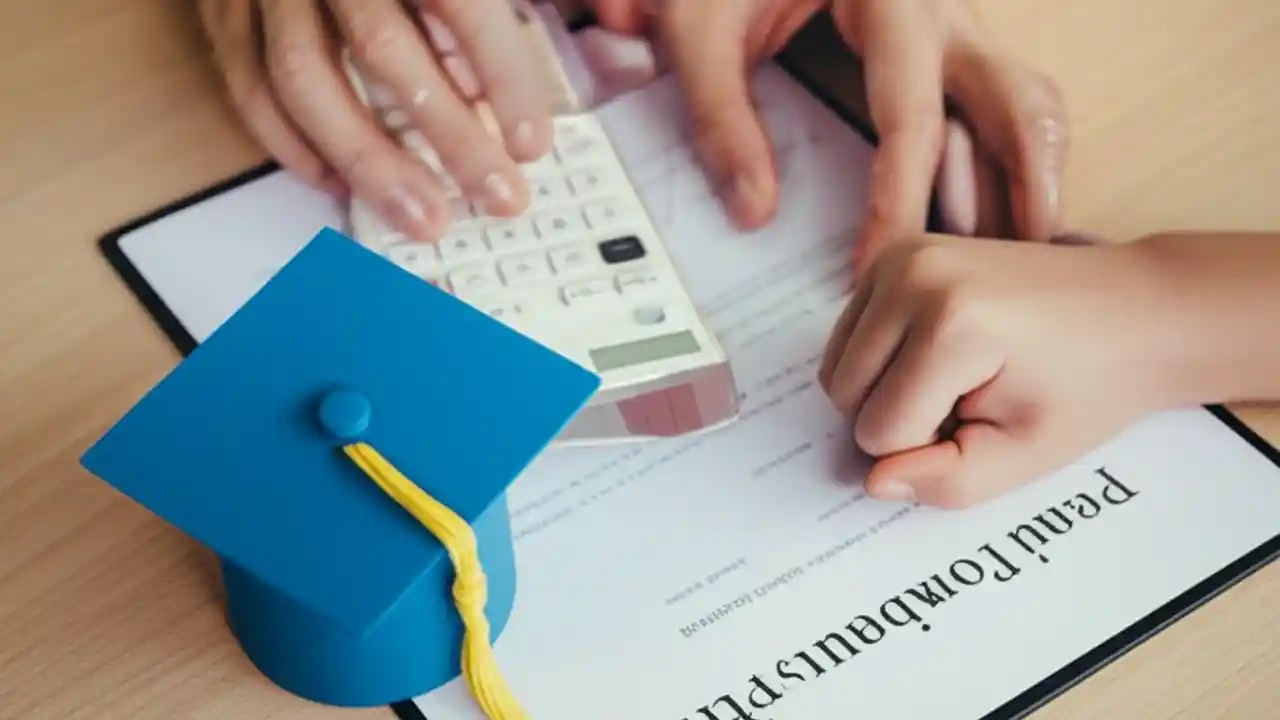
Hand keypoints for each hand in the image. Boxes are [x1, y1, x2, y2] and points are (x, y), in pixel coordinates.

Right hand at [199, 0, 553, 241]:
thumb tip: (617, 17)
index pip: (460, 3)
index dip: (503, 77)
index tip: (534, 142)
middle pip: (386, 51)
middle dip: (450, 138)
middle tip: (500, 198)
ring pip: (308, 82)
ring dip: (370, 162)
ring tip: (424, 218)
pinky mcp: (224, 14)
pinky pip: (251, 90)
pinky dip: (294, 147)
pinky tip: (344, 185)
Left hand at [592, 0, 1068, 271]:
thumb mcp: (700, 28)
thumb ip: (719, 114)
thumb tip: (753, 212)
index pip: (911, 118)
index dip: (898, 202)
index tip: (879, 267)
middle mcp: (940, 12)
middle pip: (1016, 101)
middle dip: (1028, 185)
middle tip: (1023, 266)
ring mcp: (953, 26)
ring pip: (1023, 102)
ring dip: (1030, 176)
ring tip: (1021, 256)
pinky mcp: (946, 44)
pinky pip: (1001, 103)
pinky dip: (1011, 158)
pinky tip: (997, 216)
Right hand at [817, 234, 1185, 507]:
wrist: (1137, 310)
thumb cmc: (1089, 384)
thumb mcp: (1027, 456)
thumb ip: (946, 482)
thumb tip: (873, 481)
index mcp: (951, 323)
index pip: (881, 432)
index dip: (929, 448)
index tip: (988, 422)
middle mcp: (912, 275)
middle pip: (846, 395)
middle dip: (898, 419)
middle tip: (971, 403)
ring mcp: (899, 255)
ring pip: (839, 368)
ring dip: (885, 391)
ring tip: (956, 379)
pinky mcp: (894, 252)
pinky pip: (848, 337)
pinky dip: (881, 361)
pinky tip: (938, 354)